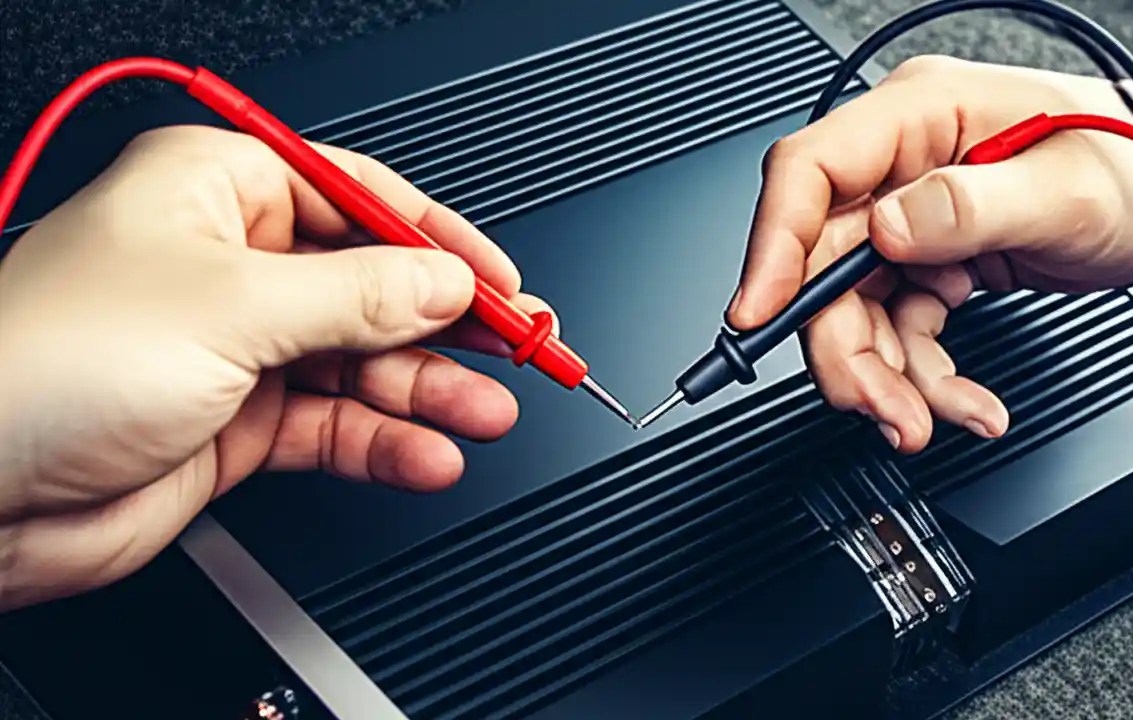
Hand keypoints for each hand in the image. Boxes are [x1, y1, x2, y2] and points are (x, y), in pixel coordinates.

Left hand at [0, 126, 546, 609]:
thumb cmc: (45, 363)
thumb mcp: (231, 307)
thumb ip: (358, 297)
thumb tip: (445, 282)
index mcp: (219, 191)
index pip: (362, 198)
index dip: (441, 240)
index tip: (502, 280)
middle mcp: (232, 263)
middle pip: (373, 285)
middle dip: (447, 325)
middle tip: (520, 352)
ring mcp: (237, 347)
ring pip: (362, 362)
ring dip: (428, 392)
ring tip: (485, 412)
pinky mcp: (237, 422)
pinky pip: (334, 424)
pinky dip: (384, 441)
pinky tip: (426, 454)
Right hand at [728, 56, 1132, 452]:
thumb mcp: (1059, 189)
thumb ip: (966, 207)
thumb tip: (885, 230)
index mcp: (918, 116)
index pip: (810, 173)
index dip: (771, 244)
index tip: (757, 313)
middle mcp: (901, 166)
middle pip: (824, 262)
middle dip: (847, 347)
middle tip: (879, 407)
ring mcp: (912, 217)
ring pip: (856, 310)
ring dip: (888, 376)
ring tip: (929, 420)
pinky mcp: (930, 260)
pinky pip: (900, 328)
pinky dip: (923, 374)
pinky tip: (962, 401)